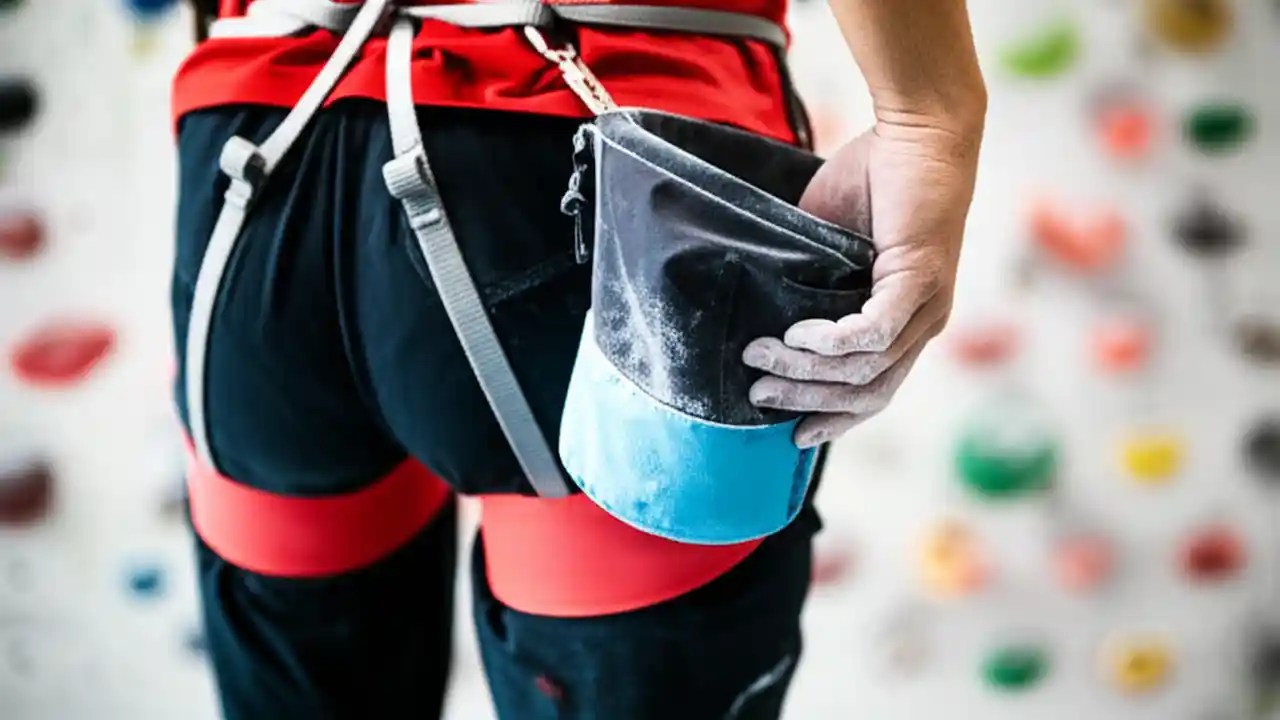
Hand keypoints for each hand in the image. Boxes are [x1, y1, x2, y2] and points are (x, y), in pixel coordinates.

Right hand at [743, 120, 981, 447]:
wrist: (918, 128)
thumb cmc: (875, 178)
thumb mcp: (831, 244)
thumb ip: (808, 281)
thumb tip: (762, 310)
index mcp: (908, 319)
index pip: (876, 391)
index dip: (835, 417)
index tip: (793, 434)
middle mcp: (924, 322)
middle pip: (868, 393)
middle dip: (806, 401)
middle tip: (757, 394)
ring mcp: (927, 305)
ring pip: (864, 368)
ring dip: (805, 371)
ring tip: (759, 357)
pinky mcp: (920, 279)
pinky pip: (873, 333)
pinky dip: (832, 342)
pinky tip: (798, 334)